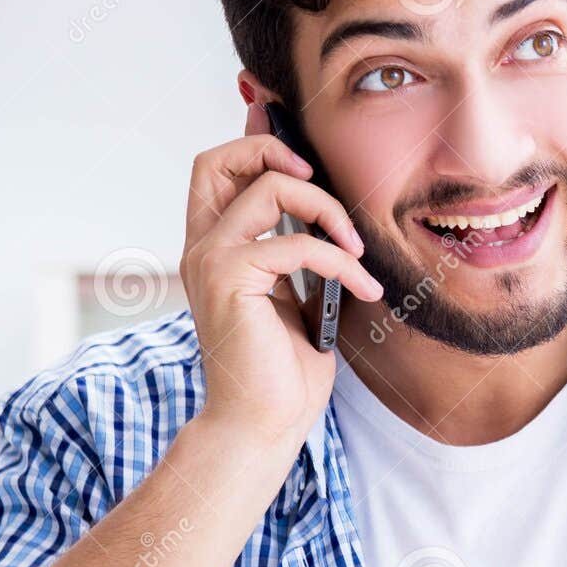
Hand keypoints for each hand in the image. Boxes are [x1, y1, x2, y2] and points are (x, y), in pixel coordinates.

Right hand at [181, 103, 383, 449]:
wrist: (265, 424)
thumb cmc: (285, 371)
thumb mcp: (300, 299)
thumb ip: (302, 256)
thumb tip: (331, 218)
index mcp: (215, 249)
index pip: (216, 171)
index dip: (252, 142)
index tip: (300, 148)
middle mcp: (202, 248)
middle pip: (219, 159)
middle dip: (273, 152)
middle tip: (318, 183)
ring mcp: (210, 261)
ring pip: (267, 188)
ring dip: (326, 210)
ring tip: (356, 250)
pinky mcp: (231, 280)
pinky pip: (295, 243)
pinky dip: (340, 261)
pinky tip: (364, 290)